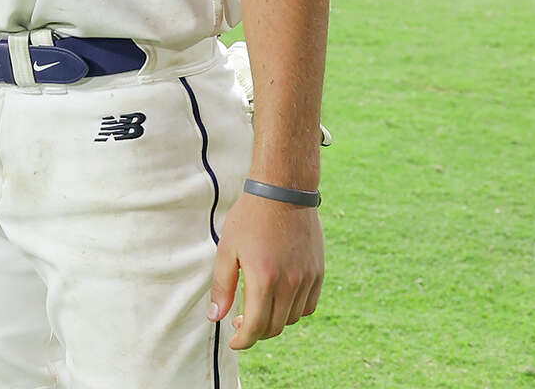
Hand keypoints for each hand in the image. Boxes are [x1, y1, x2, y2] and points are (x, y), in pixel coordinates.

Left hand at [208, 191, 323, 349]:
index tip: (233, 341)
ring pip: (292, 318)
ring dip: (274, 321)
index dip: (243, 340)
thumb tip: (216, 317)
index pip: (255, 325)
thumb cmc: (249, 219)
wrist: (284, 193)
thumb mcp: (227, 249)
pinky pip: (308, 305)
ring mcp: (307, 279)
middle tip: (240, 322)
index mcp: (264, 279)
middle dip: (256, 332)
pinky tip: (278, 299)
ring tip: (258, 307)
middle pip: (274, 326)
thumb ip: (222, 286)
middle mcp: (289, 283)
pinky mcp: (318, 273)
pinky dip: (293, 310)